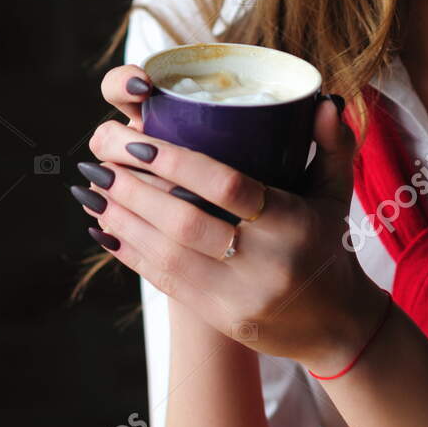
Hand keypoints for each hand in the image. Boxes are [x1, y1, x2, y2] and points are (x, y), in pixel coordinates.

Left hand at [73, 65, 386, 374]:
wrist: (334, 325)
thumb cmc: (326, 246)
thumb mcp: (336, 195)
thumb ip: (332, 145)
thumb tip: (323, 101)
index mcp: (293, 224)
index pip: (227, 187)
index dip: (178, 163)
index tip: (138, 140)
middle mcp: (266, 263)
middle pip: (185, 222)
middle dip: (134, 189)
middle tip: (100, 161)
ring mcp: (240, 296)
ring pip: (167, 254)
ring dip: (122, 219)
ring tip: (91, 191)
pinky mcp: (220, 318)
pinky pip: (165, 281)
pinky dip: (129, 252)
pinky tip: (103, 229)